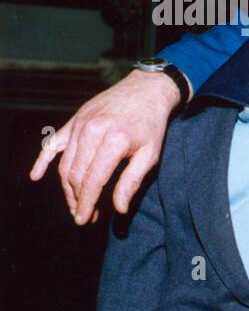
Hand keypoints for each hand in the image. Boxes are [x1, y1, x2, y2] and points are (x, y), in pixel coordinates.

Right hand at [29, 69, 181, 223]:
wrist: (146, 90)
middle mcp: (91, 132)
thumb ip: (132, 182)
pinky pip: (53, 144)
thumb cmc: (151, 125)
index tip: (85, 220)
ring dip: (67, 188)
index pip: (93, 180)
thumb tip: (119, 209)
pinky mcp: (73, 121)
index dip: (87, 203)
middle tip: (86, 216)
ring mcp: (79, 125)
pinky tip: (35, 176)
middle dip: (78, 199)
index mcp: (113, 141)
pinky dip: (42, 160)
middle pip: (75, 175)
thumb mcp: (150, 154)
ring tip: (76, 204)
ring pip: (65, 164)